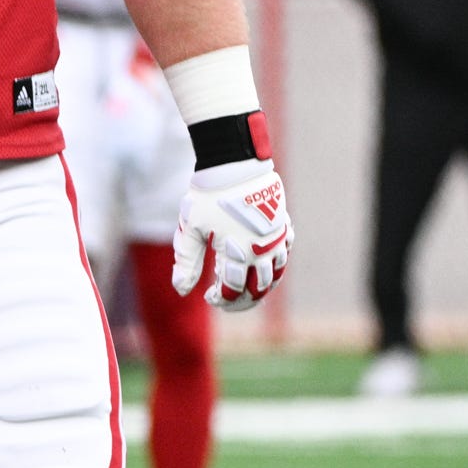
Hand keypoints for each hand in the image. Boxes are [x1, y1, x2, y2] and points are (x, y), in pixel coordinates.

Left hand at [171, 155, 289, 310]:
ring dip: (261, 288)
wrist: (234, 166)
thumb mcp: (190, 230)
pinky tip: (260, 266)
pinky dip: (275, 266)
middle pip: (258, 289)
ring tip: (245, 291)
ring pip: (275, 275)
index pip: (233, 291)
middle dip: (242, 302)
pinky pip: (284, 254)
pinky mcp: (282, 226)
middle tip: (226, 302)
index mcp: (237, 253)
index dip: (221, 300)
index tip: (208, 296)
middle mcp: (261, 250)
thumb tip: (182, 291)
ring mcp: (276, 239)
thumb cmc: (208, 197)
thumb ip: (187, 262)